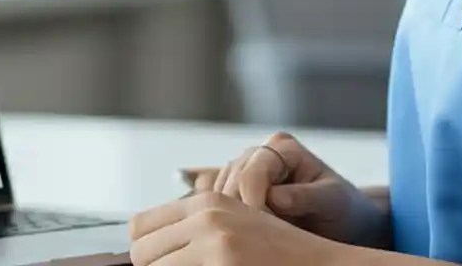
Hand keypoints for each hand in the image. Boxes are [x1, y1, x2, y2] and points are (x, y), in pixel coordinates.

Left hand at [129, 191, 339, 265]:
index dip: (146, 253)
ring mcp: (216, 245)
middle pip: (141, 253)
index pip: (139, 228)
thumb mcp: (234, 224)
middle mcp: (207, 217)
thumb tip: (139, 241)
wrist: (322, 265)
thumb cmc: (277, 253)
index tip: (164, 264)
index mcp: (206, 202)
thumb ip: (194, 225)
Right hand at [205, 131, 390, 247]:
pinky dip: (223, 215)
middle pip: (231, 180)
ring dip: (230, 214)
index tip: (262, 227)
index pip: (253, 171)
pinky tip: (241, 230)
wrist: (342, 220)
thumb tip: (275, 197)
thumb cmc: (342, 208)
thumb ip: (306, 196)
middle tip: (257, 238)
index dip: (252, 200)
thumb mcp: (332, 201)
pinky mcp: (235, 188)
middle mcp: (259, 152)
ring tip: (254, 235)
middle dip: (240, 210)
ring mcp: (244, 168)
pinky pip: (216, 200)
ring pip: (219, 190)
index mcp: (284, 147)